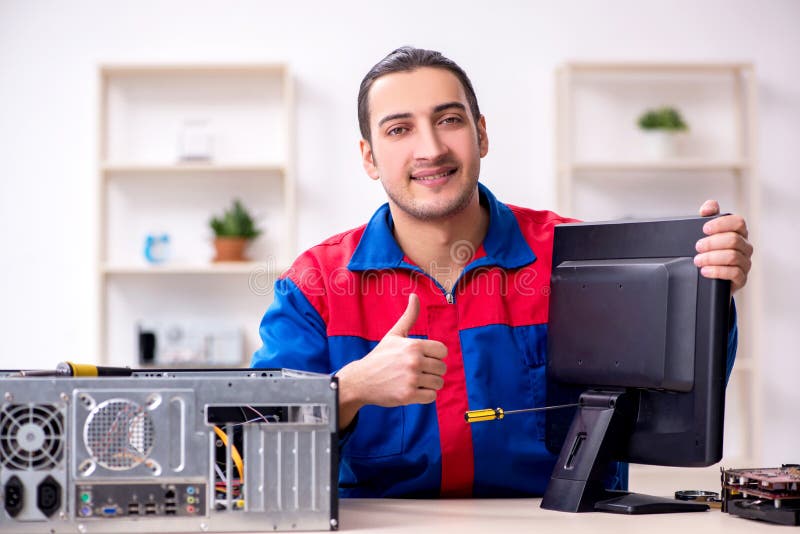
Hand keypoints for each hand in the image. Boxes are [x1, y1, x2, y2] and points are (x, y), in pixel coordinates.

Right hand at [335, 294, 446, 428]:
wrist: (361, 380)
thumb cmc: (380, 356)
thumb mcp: (394, 334)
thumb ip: (409, 316)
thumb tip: (414, 295)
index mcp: (413, 345)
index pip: (442, 351)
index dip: (434, 355)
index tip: (422, 358)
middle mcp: (414, 361)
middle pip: (442, 368)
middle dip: (432, 370)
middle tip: (416, 371)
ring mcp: (411, 379)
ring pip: (438, 383)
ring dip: (429, 384)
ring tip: (414, 380)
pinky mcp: (408, 396)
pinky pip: (431, 396)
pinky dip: (424, 395)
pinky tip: (412, 390)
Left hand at [695, 200, 752, 292]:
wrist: (709, 276)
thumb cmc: (711, 251)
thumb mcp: (707, 234)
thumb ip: (708, 217)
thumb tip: (709, 206)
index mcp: (738, 233)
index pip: (738, 222)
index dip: (721, 224)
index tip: (704, 228)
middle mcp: (745, 247)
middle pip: (733, 240)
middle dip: (712, 243)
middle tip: (698, 246)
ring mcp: (745, 263)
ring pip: (733, 256)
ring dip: (712, 258)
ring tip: (698, 260)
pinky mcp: (741, 279)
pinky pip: (734, 273)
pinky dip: (717, 271)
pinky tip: (705, 271)